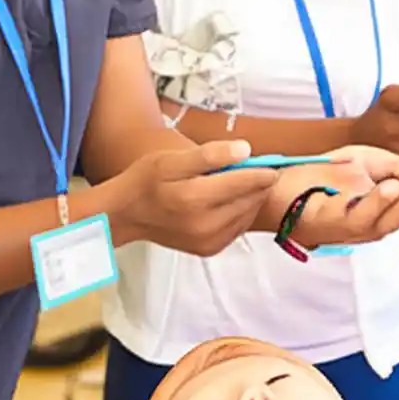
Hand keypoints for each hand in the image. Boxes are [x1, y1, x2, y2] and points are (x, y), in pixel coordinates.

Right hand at [105, 141, 277, 254]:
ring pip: (249, 213)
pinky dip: (240, 212)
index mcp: (195, 198)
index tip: (272, 160)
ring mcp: (208, 241)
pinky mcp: (209, 249)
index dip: (264, 169)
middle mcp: (204, 224)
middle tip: (254, 167)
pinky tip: (228, 200)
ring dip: (251, 197)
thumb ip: (210, 154)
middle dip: (258, 182)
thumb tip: (246, 150)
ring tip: (239, 181)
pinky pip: (238, 227)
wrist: (126, 214)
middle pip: (252, 199)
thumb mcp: (173, 158)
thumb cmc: (147, 180)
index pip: (247, 182)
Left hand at [279, 145, 398, 248]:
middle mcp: (358, 227)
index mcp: (372, 214)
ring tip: (396, 188)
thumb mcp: (360, 161)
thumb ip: (390, 164)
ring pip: (369, 224)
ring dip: (386, 206)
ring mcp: (339, 227)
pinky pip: (347, 217)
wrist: (275, 181)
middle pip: (388, 224)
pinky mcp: (321, 223)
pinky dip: (365, 205)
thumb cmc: (318, 174)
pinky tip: (378, 188)